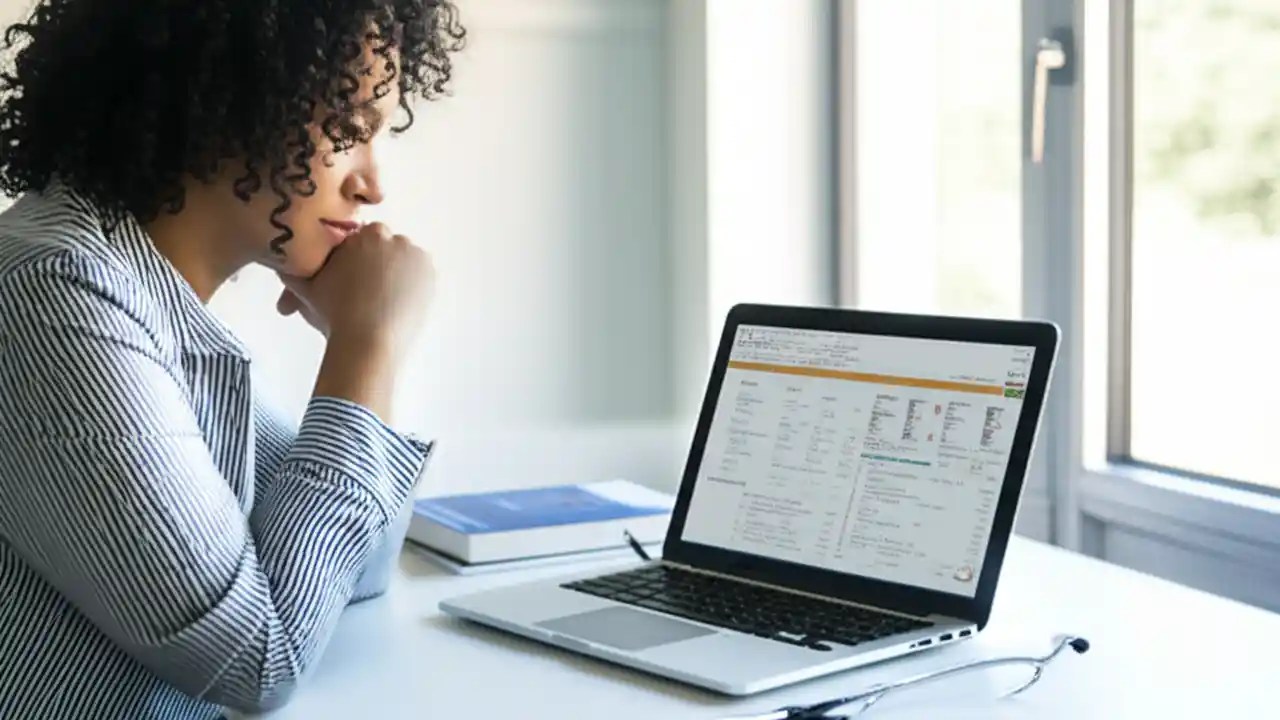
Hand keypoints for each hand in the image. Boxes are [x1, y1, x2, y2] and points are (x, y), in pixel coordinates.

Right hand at [276, 222, 434, 358]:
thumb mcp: (306, 289)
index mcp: (363, 234)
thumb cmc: (334, 314)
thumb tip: (282, 261)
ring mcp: (416, 257)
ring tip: (377, 301)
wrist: (370, 344)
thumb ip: (293, 269)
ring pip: (401, 261)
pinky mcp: (431, 277)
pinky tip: (396, 303)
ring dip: (391, 274)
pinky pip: (418, 275)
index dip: (351, 261)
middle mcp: (393, 238)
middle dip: (371, 266)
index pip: (357, 239)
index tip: (346, 280)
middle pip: (381, 249)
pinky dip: (409, 285)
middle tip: (360, 294)